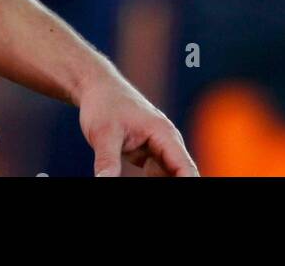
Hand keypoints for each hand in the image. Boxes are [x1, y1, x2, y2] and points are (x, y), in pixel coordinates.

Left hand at [78, 72, 198, 176]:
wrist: (96, 88)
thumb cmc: (103, 103)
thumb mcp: (102, 133)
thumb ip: (107, 161)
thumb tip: (103, 182)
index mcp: (164, 134)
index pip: (185, 168)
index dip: (188, 183)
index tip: (188, 195)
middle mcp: (167, 142)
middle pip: (181, 173)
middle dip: (177, 185)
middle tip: (156, 188)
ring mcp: (158, 148)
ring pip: (170, 176)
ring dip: (163, 184)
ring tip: (149, 185)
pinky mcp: (148, 154)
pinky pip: (157, 175)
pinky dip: (153, 183)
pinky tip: (138, 183)